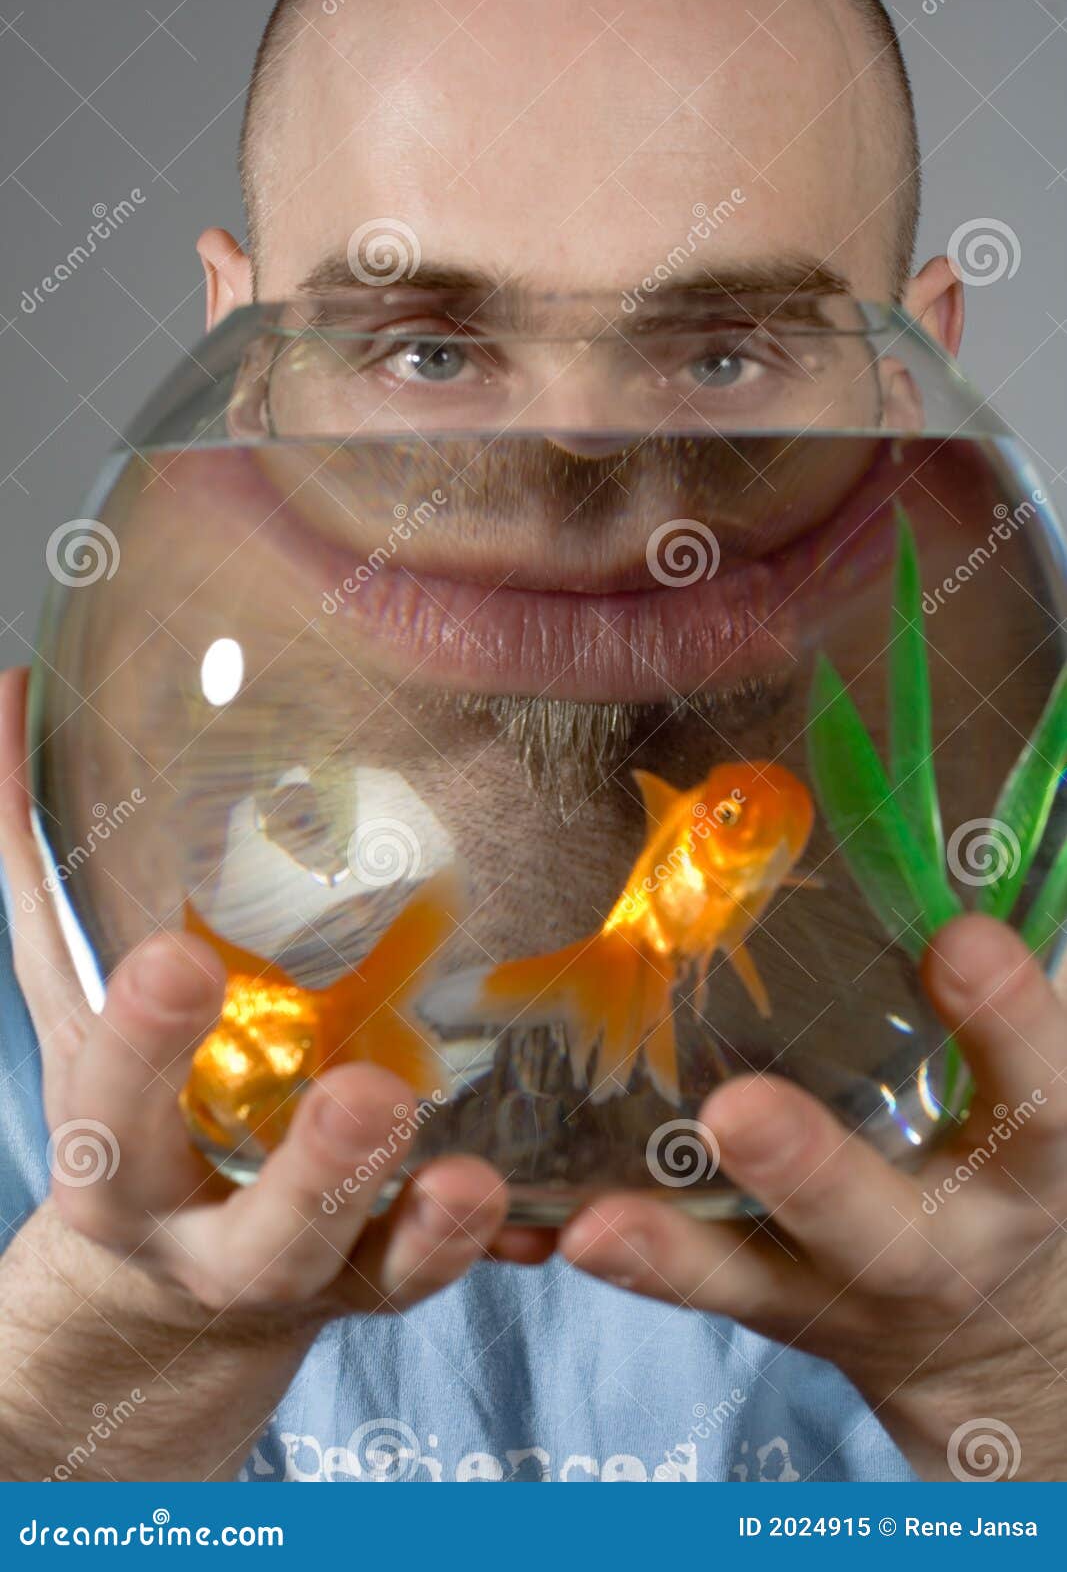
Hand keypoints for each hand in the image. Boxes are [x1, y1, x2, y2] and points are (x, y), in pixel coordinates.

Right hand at [0, 668, 548, 1325]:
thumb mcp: (73, 993)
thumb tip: (13, 691)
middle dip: (309, 1165)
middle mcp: (208, 1230)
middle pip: (254, 1219)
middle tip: (369, 1090)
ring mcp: (306, 1266)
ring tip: (478, 1175)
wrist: (159, 1287)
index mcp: (119, 1158)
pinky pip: (436, 1276)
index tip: (180, 959)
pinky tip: (535, 1208)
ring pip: (361, 1265)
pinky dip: (480, 1246)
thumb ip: (43, 859)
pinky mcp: (379, 1281)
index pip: (115, 1103)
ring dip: (420, 1224)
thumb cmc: (130, 1099)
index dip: (145, 1042)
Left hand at [560, 912, 1066, 1479]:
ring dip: (675, 1248)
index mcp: (1028, 1164)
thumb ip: (988, 1004)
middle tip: (736, 1111)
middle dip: (808, 1170)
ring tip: (597, 1222)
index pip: (1039, 1094)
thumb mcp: (1025, 1090)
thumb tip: (936, 859)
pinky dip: (626, 1259)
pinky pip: (690, 1289)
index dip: (1006, 1022)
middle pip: (881, 1224)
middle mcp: (940, 1242)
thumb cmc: (1000, 1155)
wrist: (988, 1324)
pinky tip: (556, 1230)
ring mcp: (840, 1290)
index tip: (961, 939)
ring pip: (758, 1279)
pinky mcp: (767, 1304)